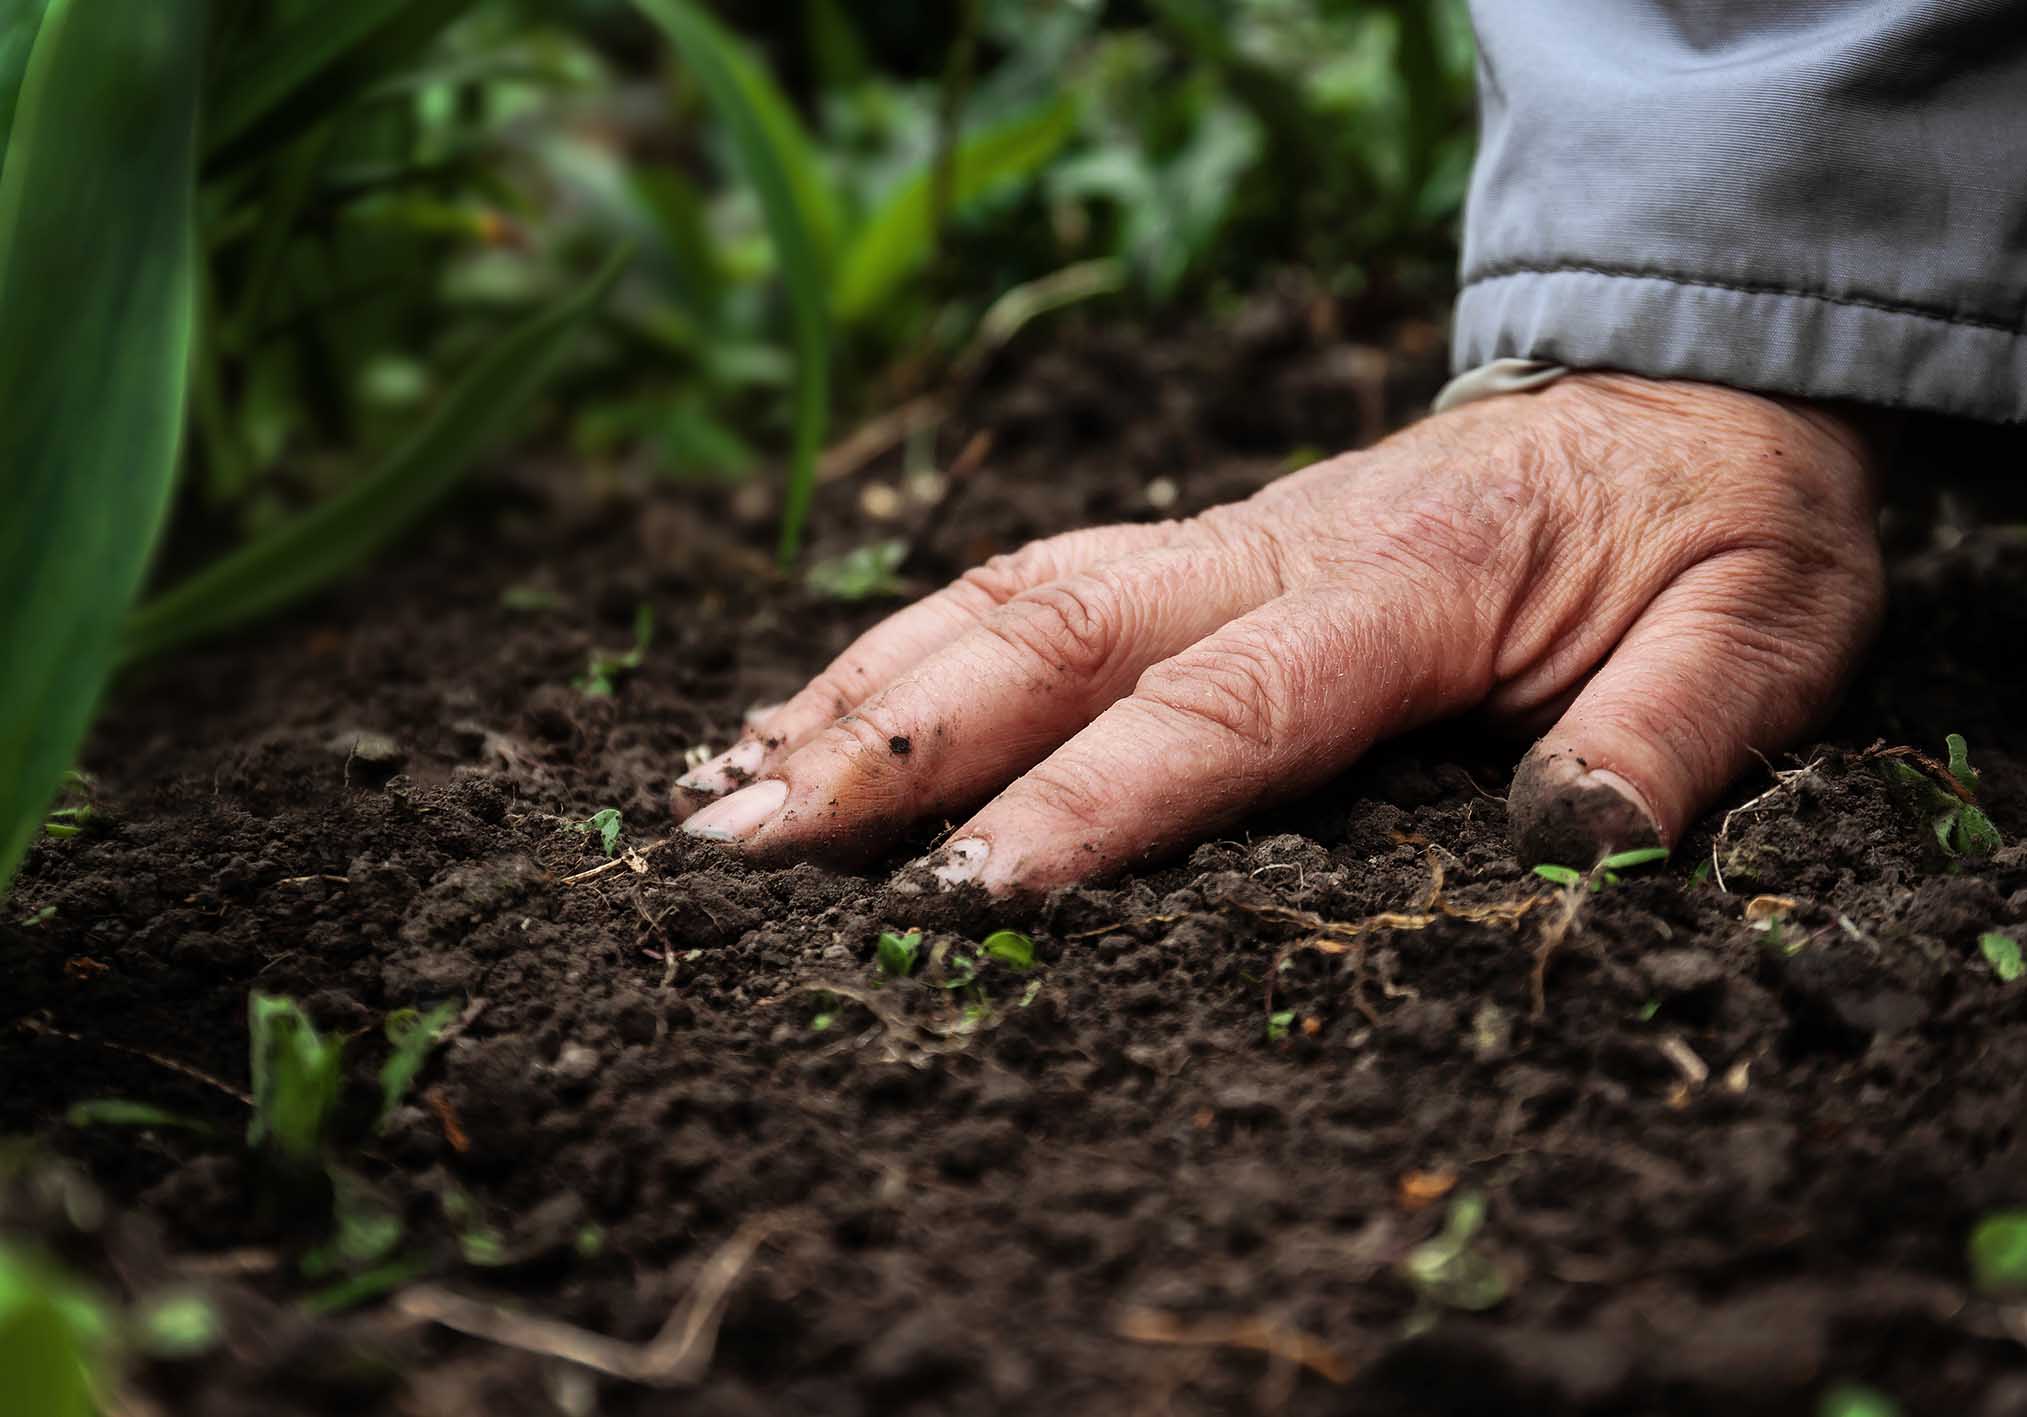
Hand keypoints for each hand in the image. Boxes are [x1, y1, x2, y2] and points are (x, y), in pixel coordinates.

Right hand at [673, 373, 1884, 892]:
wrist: (1685, 391)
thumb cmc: (1718, 523)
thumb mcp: (1763, 627)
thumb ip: (1673, 733)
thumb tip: (1568, 845)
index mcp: (1410, 583)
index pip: (1219, 707)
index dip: (1084, 806)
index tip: (956, 901)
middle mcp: (1279, 548)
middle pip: (1049, 635)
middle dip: (887, 743)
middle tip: (739, 847)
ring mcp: (1226, 537)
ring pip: (1009, 596)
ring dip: (860, 690)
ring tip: (723, 786)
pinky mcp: (1205, 549)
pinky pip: (1031, 584)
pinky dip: (908, 648)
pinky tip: (820, 712)